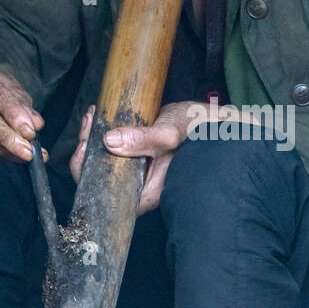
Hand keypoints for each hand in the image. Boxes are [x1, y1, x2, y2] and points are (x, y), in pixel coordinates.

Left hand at [69, 101, 261, 211]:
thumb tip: (110, 141)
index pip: (105, 193)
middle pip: (102, 177)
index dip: (88, 171)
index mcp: (148, 193)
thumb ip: (145, 138)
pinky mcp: (144, 160)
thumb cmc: (204, 132)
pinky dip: (108, 134)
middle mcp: (143, 189)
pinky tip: (103, 116)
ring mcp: (143, 175)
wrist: (224, 126)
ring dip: (96, 138)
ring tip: (94, 114)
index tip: (84, 145)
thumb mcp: (172, 131)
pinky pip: (117, 152)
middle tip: (90, 121)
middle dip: (89, 149)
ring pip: (108, 163)